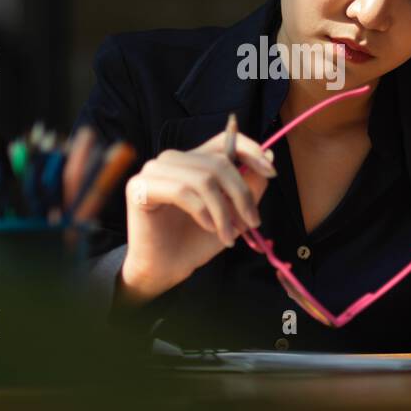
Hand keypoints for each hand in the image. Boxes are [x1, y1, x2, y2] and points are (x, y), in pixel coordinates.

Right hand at [117, 129, 277, 303]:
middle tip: (252, 222)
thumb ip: (250, 186)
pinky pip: (181, 191)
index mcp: (193, 160)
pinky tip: (208, 227)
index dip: (250, 150)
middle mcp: (172, 159)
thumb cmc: (195, 241)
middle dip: (242, 194)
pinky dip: (202, 211)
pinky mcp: (140, 187)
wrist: (166, 269)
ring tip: (229, 235)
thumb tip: (269, 157)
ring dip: (223, 211)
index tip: (270, 172)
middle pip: (219, 162)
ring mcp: (154, 170)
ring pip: (203, 179)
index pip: (223, 141)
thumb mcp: (233, 213)